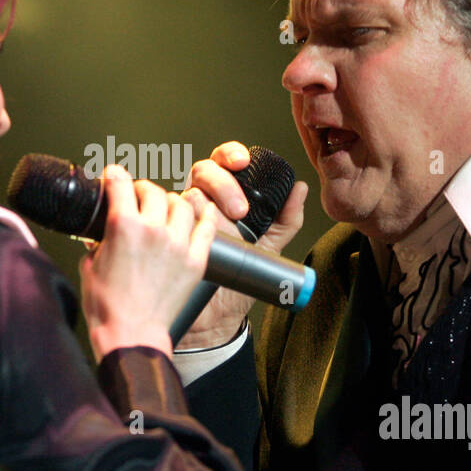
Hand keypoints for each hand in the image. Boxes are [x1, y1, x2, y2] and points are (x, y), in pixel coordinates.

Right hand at [80, 165, 218, 361]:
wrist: (131, 335)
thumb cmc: (109, 307)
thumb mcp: (90, 266)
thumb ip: (97, 244)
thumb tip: (99, 237)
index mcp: (123, 226)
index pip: (121, 183)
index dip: (115, 176)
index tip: (114, 176)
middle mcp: (154, 230)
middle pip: (153, 191)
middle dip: (142, 190)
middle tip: (139, 197)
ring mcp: (178, 244)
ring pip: (182, 204)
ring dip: (170, 203)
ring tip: (165, 210)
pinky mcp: (195, 261)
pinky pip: (206, 227)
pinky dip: (204, 215)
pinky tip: (201, 213)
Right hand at [177, 141, 307, 349]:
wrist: (218, 316)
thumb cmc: (241, 279)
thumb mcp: (270, 247)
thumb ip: (286, 219)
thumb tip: (299, 188)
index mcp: (227, 196)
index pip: (225, 162)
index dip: (231, 155)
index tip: (242, 162)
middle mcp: (204, 201)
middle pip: (204, 171)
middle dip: (222, 183)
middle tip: (239, 209)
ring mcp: (184, 218)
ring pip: (187, 192)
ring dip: (205, 204)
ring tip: (223, 228)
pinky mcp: (171, 236)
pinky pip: (171, 218)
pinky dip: (184, 221)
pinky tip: (200, 235)